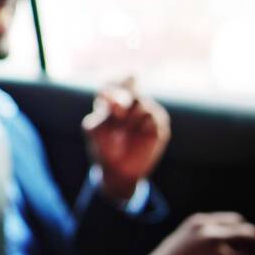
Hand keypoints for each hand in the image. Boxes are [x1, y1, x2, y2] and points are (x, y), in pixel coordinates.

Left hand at [81, 77, 169, 199]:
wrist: (118, 171)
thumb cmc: (103, 148)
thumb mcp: (94, 129)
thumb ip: (103, 110)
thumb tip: (112, 97)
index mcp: (111, 101)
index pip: (114, 83)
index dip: (112, 85)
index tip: (105, 95)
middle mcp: (130, 104)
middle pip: (129, 88)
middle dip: (121, 100)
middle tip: (117, 114)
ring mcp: (146, 113)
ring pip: (141, 101)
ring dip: (130, 116)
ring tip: (124, 130)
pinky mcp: (159, 125)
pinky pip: (153, 115)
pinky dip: (143, 124)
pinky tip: (139, 133)